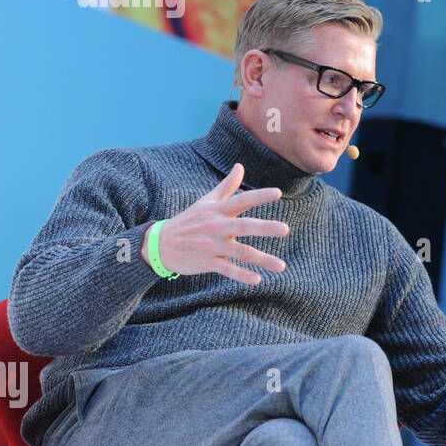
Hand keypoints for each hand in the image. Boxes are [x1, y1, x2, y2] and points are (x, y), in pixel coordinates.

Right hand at [151, 162, 289, 284]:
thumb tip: (240, 166)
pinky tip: (257, 279)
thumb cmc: (188, 221)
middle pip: (244, 226)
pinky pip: (227, 270)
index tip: (278, 193)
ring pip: (241, 253)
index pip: (241, 201)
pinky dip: (241, 275)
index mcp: (218, 211)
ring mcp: (212, 246)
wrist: (160, 245)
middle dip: (265, 228)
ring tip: (282, 266)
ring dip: (262, 259)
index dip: (259, 196)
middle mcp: (217, 227)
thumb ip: (227, 186)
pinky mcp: (207, 262)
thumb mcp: (206, 202)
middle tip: (285, 229)